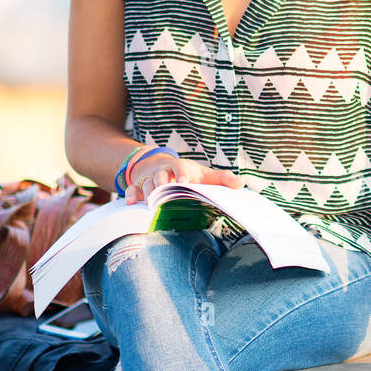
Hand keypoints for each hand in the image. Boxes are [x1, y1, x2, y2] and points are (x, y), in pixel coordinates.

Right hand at [124, 154, 242, 204]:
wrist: (163, 166)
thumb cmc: (189, 173)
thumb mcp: (205, 174)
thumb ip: (223, 178)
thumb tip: (240, 184)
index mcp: (181, 167)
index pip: (181, 168)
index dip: (182, 175)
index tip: (184, 183)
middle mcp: (164, 171)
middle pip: (161, 177)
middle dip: (162, 186)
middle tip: (164, 198)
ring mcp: (150, 179)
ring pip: (147, 184)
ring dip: (148, 194)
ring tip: (150, 205)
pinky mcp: (139, 186)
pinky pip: (132, 189)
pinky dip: (130, 194)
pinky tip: (131, 203)